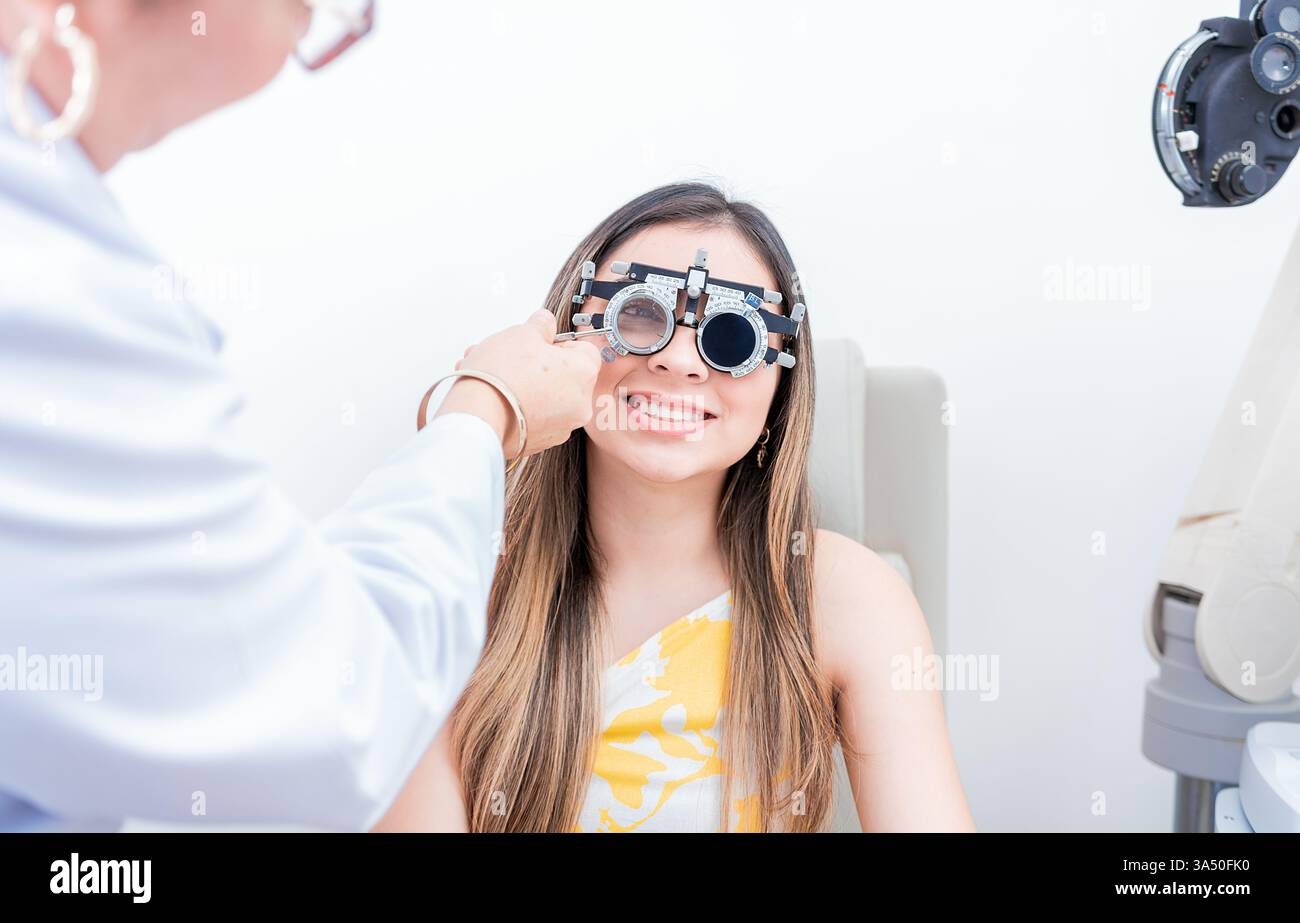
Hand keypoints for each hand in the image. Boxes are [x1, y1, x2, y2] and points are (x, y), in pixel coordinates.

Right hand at [436, 310, 600, 459]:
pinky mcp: (541, 442)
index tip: (539, 343)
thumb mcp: (522, 333)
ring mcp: (562, 427)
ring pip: (545, 395)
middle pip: (563, 374)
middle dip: (536, 363)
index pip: (584, 350)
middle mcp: (581, 405)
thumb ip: (541, 325)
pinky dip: (519, 404)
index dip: (559, 343)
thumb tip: (545, 324)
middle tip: (510, 355)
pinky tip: (495, 394)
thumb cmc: (502, 376)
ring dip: (523, 382)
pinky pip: (534, 415)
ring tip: (492, 372)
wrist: (477, 418)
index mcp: (584, 373)